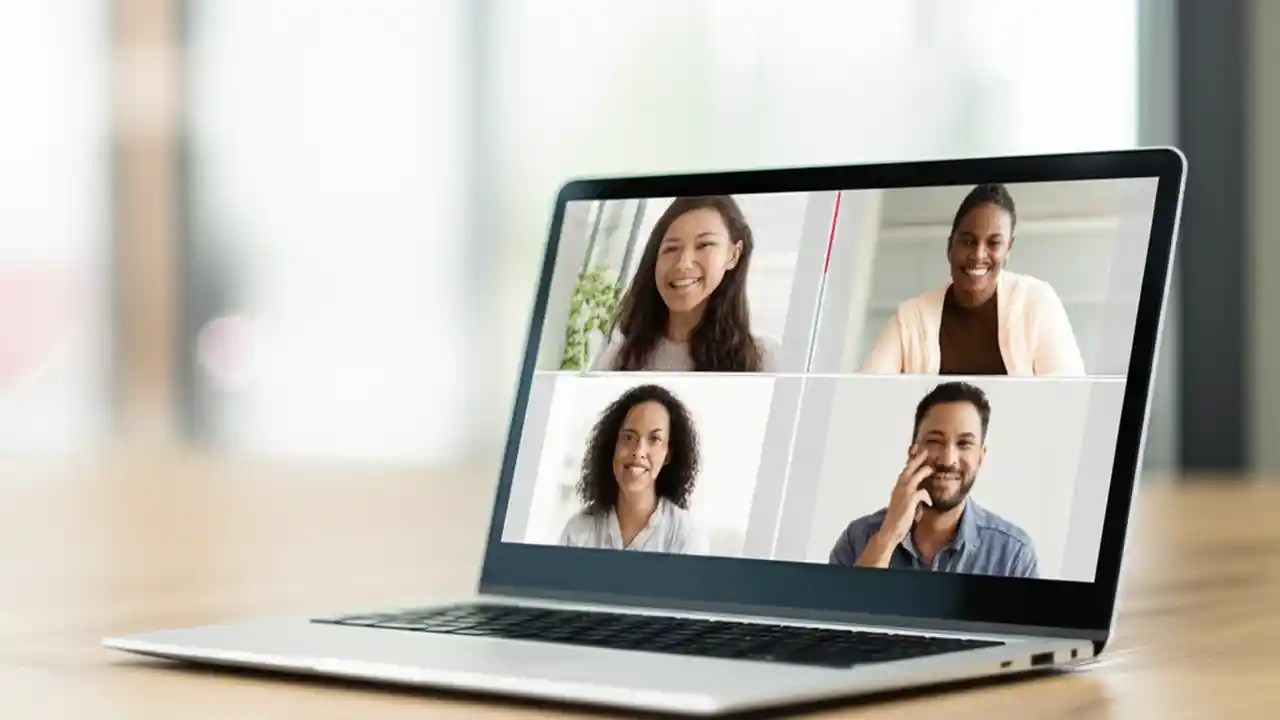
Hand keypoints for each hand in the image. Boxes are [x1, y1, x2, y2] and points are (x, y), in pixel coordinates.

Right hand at [856, 444, 933, 567]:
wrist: (890, 530)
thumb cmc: (898, 518)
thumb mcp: (902, 504)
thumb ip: (910, 496)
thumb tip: (920, 492)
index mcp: (897, 488)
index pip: (904, 471)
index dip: (911, 461)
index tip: (915, 452)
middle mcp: (899, 488)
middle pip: (909, 469)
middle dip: (917, 459)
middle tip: (925, 451)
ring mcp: (903, 493)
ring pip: (915, 477)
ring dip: (924, 471)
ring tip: (931, 469)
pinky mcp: (909, 500)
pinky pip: (922, 493)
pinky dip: (927, 497)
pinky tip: (928, 503)